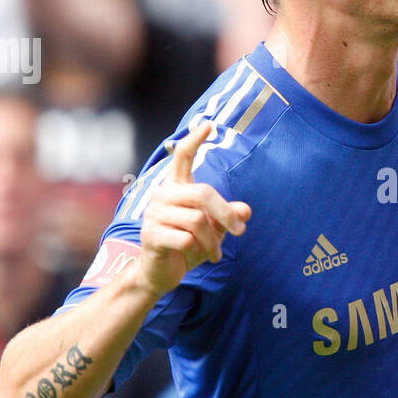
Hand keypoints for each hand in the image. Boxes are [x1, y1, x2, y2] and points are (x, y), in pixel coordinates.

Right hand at [136, 124, 251, 296]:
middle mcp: (162, 195)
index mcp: (176, 187)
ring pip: (197, 220)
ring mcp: (153, 214)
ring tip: (216, 253)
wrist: (161, 274)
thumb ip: (227, 216)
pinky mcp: (151, 235)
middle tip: (240, 231)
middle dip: (226, 214)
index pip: (182, 157)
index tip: (209, 124)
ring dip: (213, 240)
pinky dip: (201, 250)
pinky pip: (187, 239)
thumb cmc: (188, 246)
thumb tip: (245, 210)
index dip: (195, 141)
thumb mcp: (213, 230)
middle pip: (203, 193)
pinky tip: (201, 258)